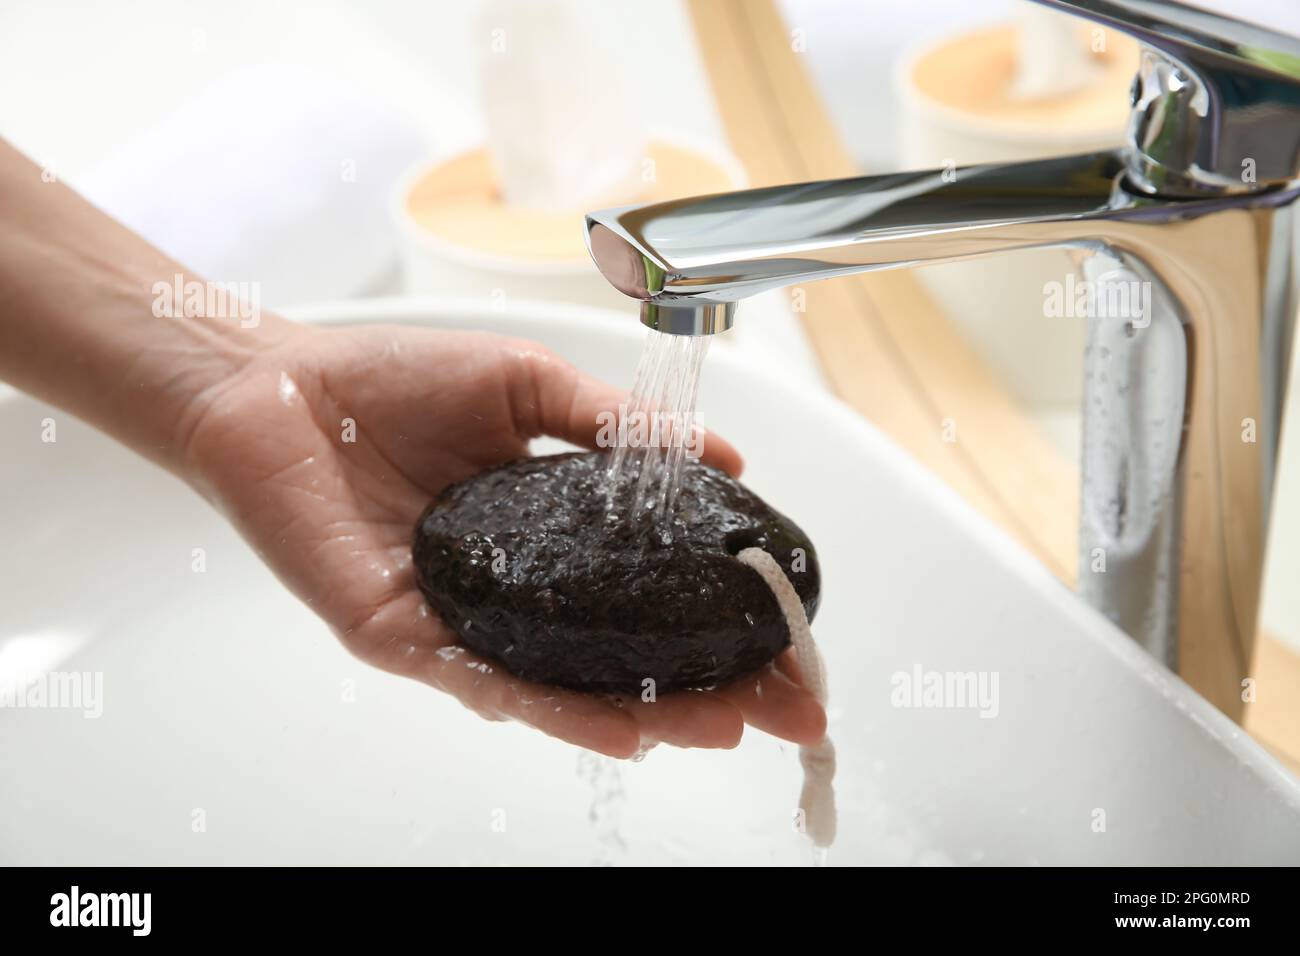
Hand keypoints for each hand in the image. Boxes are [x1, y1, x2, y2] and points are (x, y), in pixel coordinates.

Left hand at [178, 321, 826, 757]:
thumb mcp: (526, 384)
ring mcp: (465, 622)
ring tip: (724, 729)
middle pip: (624, 656)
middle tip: (787, 710)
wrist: (279, 387)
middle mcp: (518, 592)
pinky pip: (487, 682)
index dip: (725, 617)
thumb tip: (723, 451)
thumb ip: (615, 424)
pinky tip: (621, 731)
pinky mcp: (406, 638)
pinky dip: (554, 711)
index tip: (795, 635)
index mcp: (550, 536)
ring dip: (652, 715)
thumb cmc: (393, 380)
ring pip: (567, 688)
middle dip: (711, 687)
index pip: (652, 589)